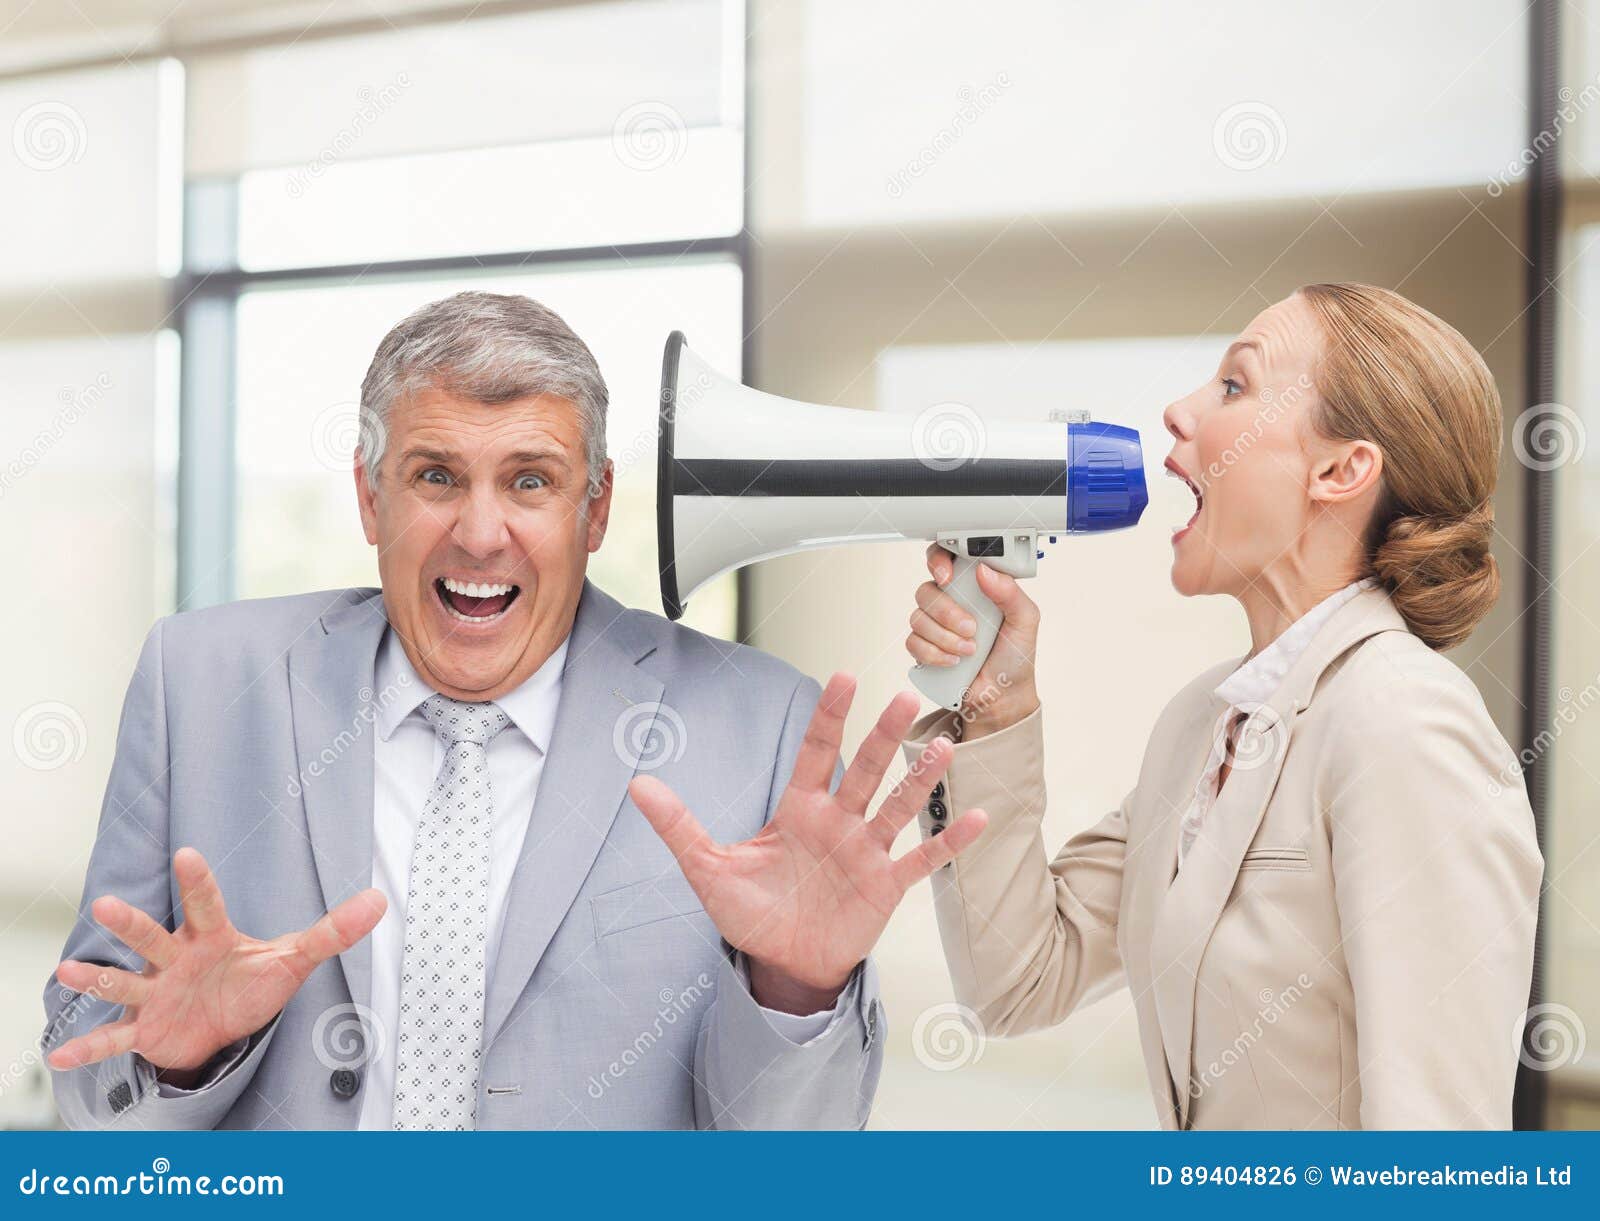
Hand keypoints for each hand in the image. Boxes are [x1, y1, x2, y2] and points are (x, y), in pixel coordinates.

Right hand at [48, 847, 385, 1077]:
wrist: (223, 1028)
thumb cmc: (251, 982)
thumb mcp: (295, 958)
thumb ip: (334, 931)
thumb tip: (381, 901)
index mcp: (212, 938)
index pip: (206, 904)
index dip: (198, 881)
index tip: (187, 852)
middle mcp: (176, 960)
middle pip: (153, 938)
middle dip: (132, 925)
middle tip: (106, 904)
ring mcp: (157, 994)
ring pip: (125, 984)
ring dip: (98, 979)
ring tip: (69, 971)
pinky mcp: (146, 1030)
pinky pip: (115, 1039)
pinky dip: (88, 1048)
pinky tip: (58, 1056)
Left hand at [629, 675, 986, 1013]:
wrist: (781, 962)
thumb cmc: (751, 912)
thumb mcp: (707, 869)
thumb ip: (678, 826)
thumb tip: (638, 786)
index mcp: (799, 809)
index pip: (817, 752)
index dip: (830, 716)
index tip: (844, 676)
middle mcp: (838, 821)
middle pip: (864, 769)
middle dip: (883, 735)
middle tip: (906, 697)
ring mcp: (866, 851)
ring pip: (898, 806)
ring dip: (920, 778)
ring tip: (944, 748)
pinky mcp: (886, 885)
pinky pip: (923, 859)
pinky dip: (949, 841)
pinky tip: (978, 818)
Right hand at [906, 543, 1040, 736]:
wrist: (1002, 697)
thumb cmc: (1015, 658)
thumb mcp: (1025, 621)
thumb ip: (1010, 592)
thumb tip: (985, 571)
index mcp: (974, 587)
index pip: (946, 559)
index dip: (938, 561)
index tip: (947, 577)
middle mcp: (952, 602)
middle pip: (927, 590)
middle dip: (947, 613)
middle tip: (971, 629)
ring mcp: (935, 625)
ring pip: (918, 618)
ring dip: (945, 638)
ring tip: (969, 650)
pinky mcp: (924, 648)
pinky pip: (913, 643)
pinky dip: (935, 654)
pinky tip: (954, 661)